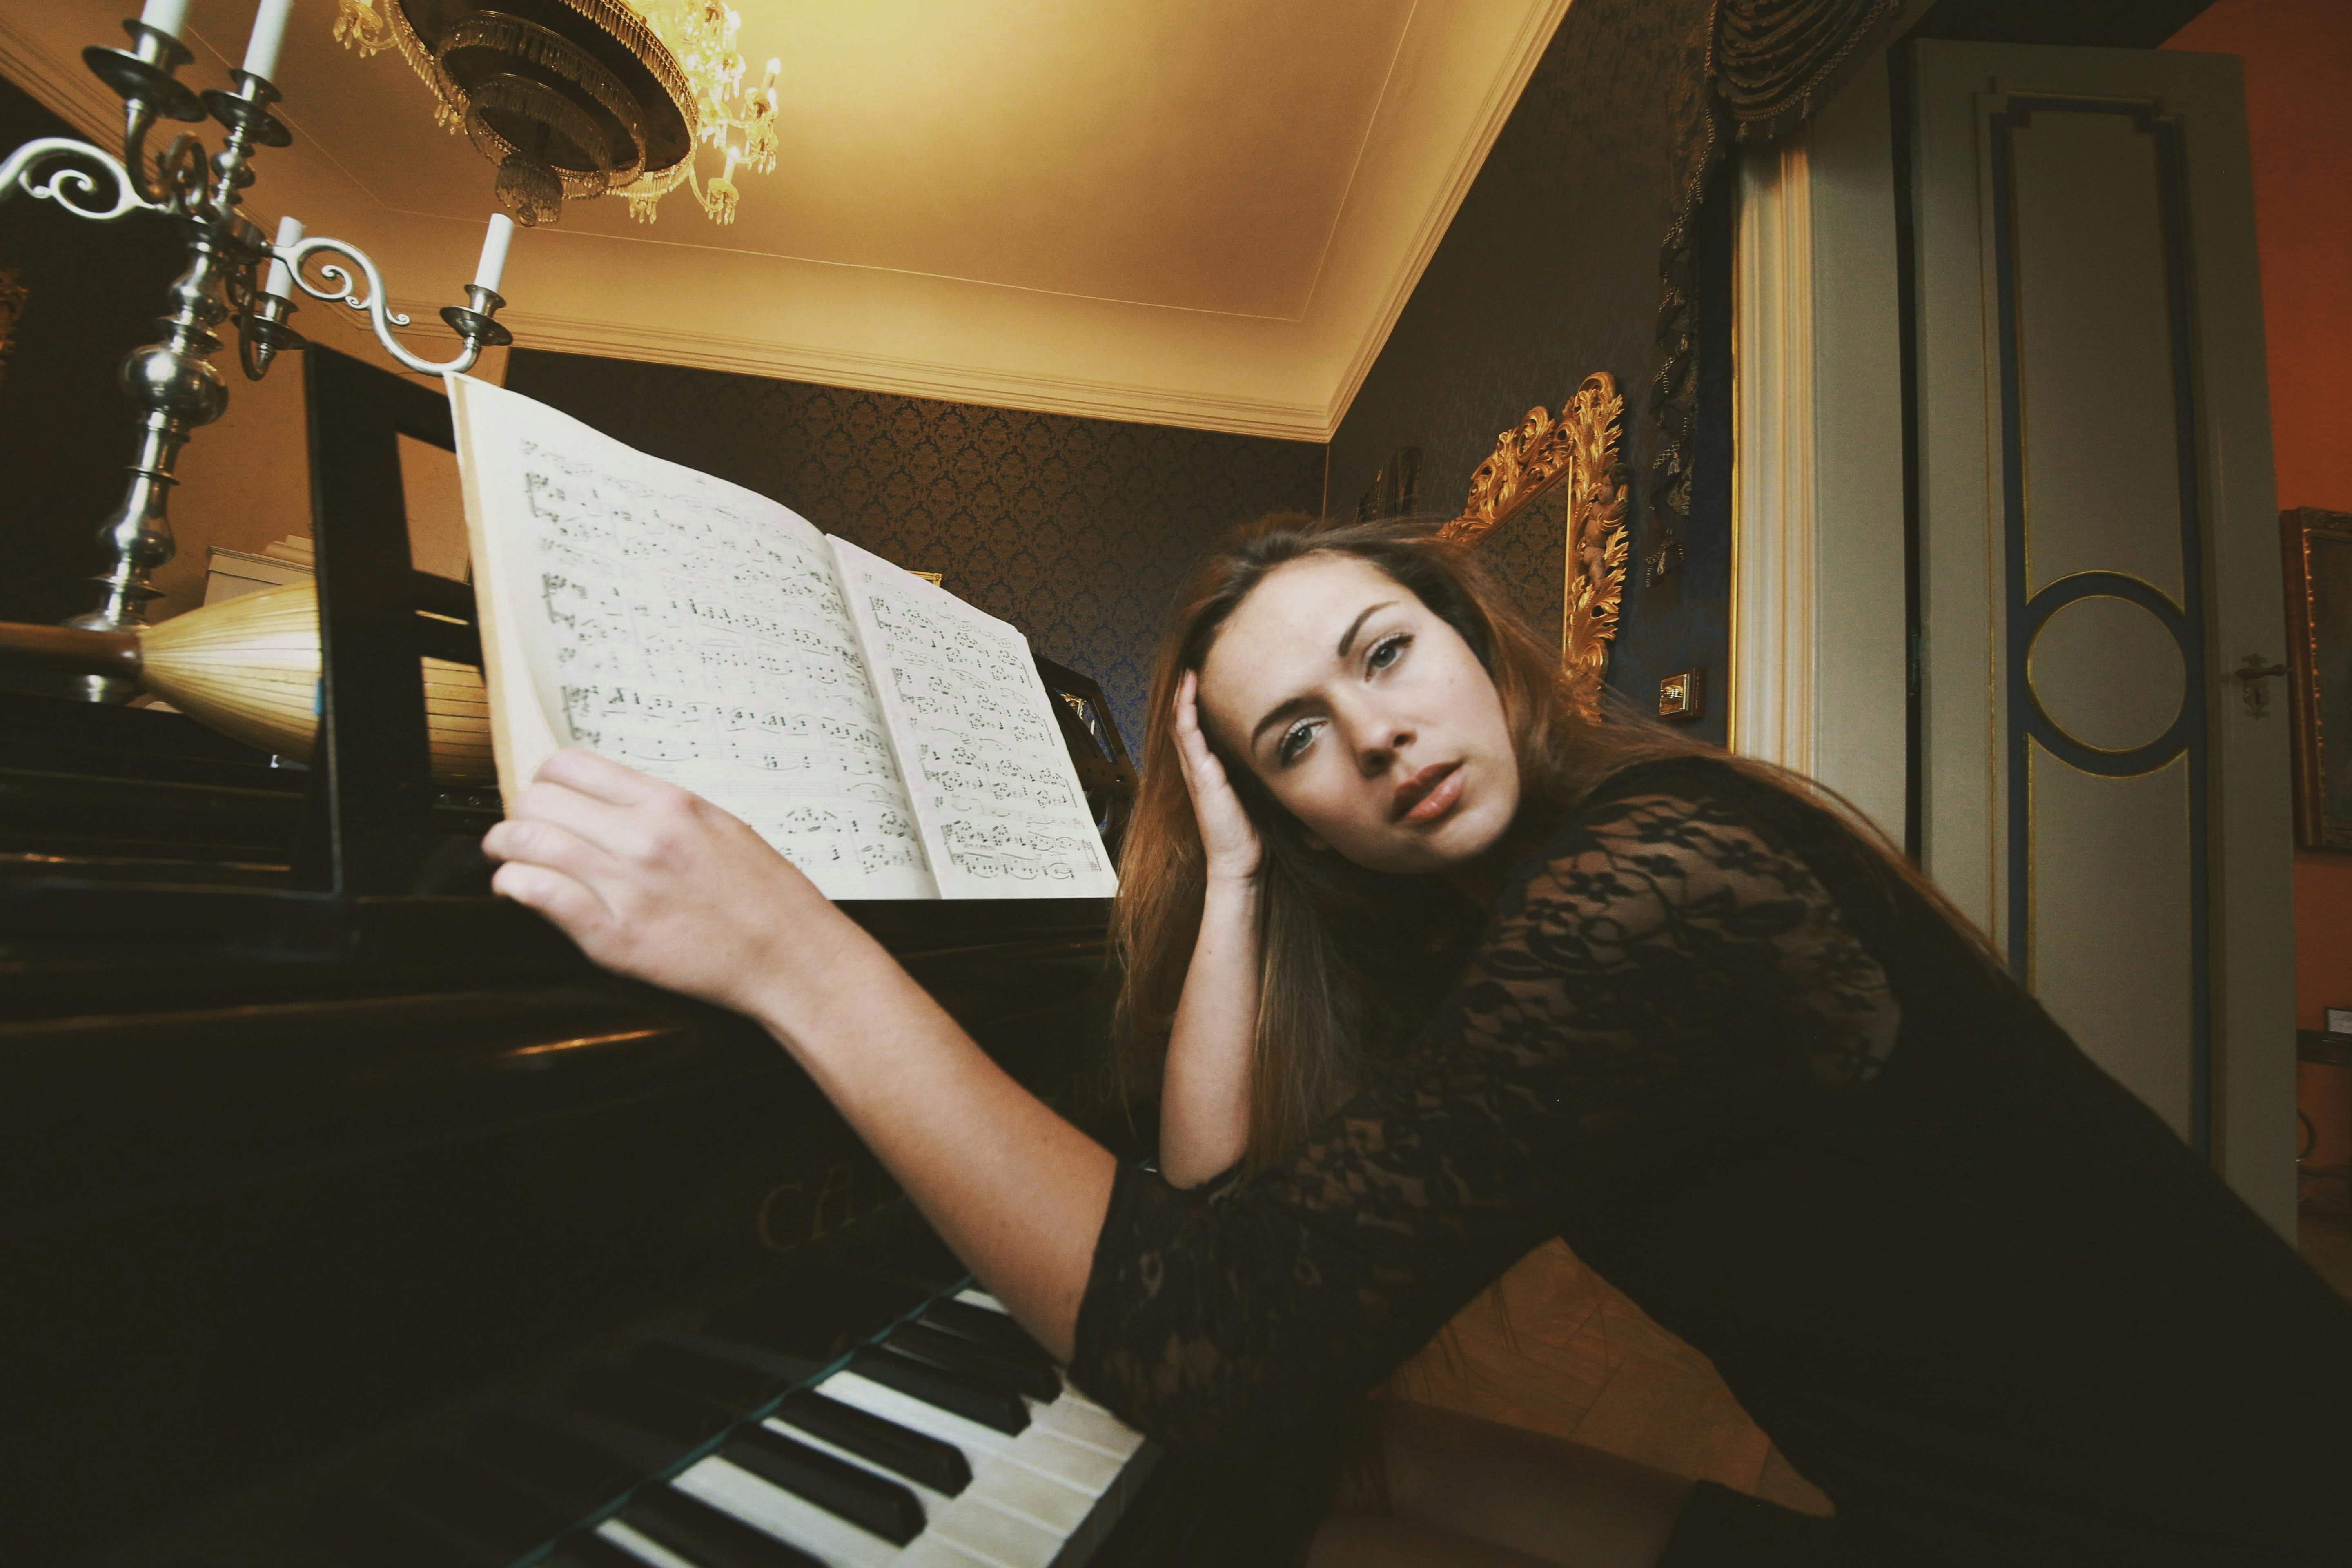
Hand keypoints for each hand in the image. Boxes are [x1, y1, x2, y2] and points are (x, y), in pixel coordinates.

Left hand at [481, 747, 852, 1019]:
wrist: (791, 956)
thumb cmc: (764, 894)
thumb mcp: (718, 824)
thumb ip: (659, 808)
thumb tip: (602, 798)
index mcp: (670, 802)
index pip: (569, 764)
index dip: (543, 780)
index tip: (545, 798)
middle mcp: (643, 836)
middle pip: (539, 800)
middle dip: (520, 813)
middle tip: (522, 832)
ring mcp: (627, 886)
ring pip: (528, 842)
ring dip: (505, 849)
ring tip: (508, 858)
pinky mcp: (615, 936)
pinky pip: (539, 894)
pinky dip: (514, 886)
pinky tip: (516, 890)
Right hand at [1174, 668, 1259, 882]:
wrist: (1241, 863)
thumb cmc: (1252, 833)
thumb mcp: (1259, 793)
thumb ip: (1263, 772)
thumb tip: (1289, 752)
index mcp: (1211, 770)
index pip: (1199, 727)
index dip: (1199, 702)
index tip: (1208, 676)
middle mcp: (1199, 766)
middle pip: (1185, 720)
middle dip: (1187, 692)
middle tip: (1192, 661)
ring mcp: (1196, 769)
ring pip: (1181, 722)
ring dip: (1182, 693)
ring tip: (1187, 666)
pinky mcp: (1199, 775)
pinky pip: (1186, 734)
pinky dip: (1184, 708)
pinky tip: (1187, 687)